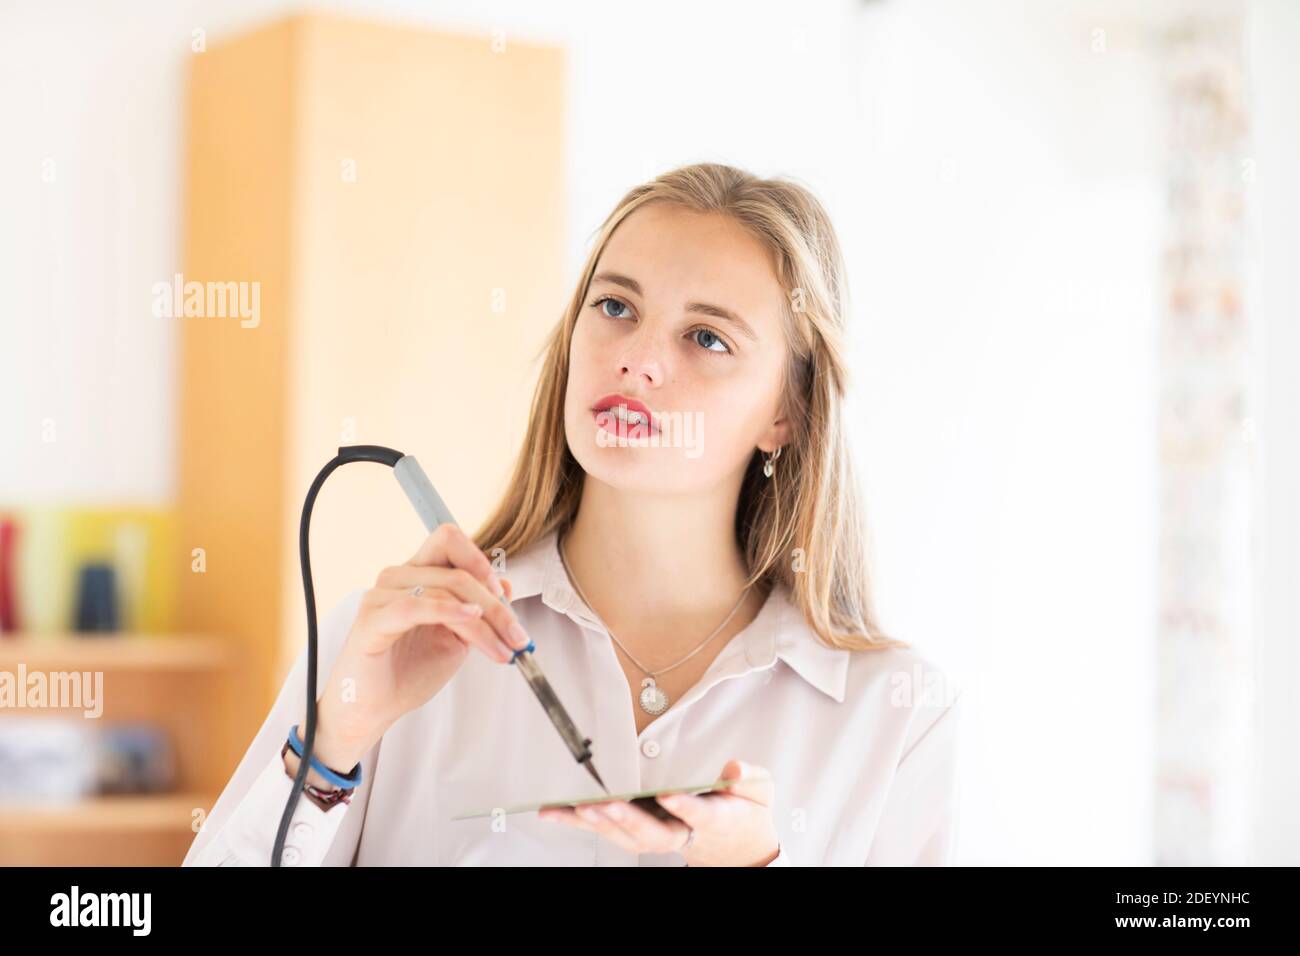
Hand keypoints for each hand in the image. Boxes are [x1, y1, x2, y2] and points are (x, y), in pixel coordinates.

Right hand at [310, 523, 529, 769]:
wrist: (372, 710)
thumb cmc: (407, 673)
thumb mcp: (455, 638)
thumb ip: (475, 610)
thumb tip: (505, 584)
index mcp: (416, 574)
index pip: (450, 541)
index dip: (481, 562)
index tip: (504, 597)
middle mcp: (397, 577)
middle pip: (456, 567)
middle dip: (495, 603)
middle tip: (517, 636)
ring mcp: (381, 595)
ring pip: (446, 590)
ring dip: (484, 623)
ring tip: (503, 651)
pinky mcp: (371, 620)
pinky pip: (415, 606)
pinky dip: (449, 611)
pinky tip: (471, 621)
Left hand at [537, 759, 780, 866]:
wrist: (737, 846)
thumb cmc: (744, 812)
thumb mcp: (761, 791)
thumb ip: (750, 779)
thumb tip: (734, 768)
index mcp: (715, 820)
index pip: (699, 815)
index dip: (685, 807)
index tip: (671, 795)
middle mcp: (681, 834)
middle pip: (653, 833)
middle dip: (629, 820)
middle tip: (607, 805)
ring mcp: (659, 836)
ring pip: (626, 837)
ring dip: (601, 824)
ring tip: (576, 808)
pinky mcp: (640, 834)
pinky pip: (608, 830)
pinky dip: (579, 822)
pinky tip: (553, 812)